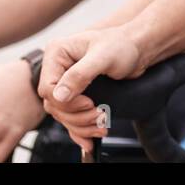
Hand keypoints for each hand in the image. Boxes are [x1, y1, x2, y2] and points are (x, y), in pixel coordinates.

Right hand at [37, 27, 147, 151]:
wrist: (136, 50)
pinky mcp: (75, 95)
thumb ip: (79, 75)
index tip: (88, 103)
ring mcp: (65, 83)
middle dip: (77, 116)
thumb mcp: (102, 57)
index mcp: (57, 53)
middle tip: (99, 115)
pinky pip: (70, 118)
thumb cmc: (121, 45)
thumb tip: (58, 96)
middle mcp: (57, 68)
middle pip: (54, 105)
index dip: (66, 102)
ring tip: (102, 124)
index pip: (47, 88)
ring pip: (62, 115)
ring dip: (81, 125)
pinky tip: (90, 138)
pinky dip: (80, 130)